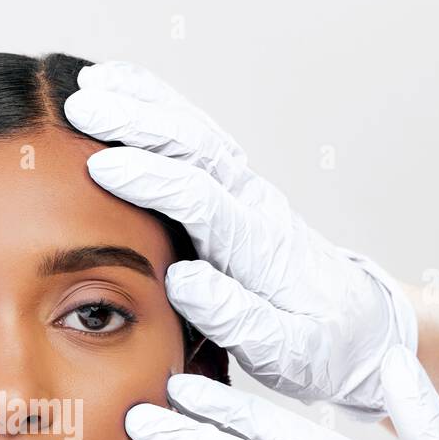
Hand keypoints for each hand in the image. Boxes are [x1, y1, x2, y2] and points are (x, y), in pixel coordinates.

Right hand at [64, 60, 415, 418]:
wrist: (358, 328)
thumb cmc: (317, 348)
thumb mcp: (284, 352)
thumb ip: (236, 320)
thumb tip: (183, 280)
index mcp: (259, 249)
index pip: (201, 200)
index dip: (152, 180)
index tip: (101, 169)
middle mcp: (254, 208)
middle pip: (197, 149)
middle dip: (139, 123)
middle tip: (81, 108)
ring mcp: (247, 193)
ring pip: (196, 134)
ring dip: (144, 105)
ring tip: (89, 87)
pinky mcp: (238, 192)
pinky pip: (197, 141)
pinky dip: (159, 111)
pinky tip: (122, 95)